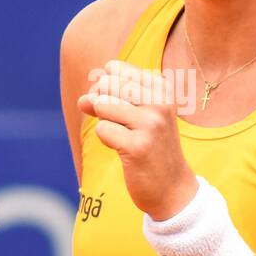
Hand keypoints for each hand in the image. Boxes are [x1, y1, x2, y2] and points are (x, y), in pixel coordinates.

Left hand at [78, 59, 198, 219]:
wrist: (172, 187)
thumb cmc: (151, 146)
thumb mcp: (136, 115)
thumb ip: (108, 99)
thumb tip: (83, 100)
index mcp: (162, 89)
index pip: (115, 68)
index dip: (104, 85)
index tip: (117, 103)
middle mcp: (160, 103)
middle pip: (107, 83)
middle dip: (100, 101)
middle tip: (116, 122)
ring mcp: (150, 125)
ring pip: (102, 105)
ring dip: (104, 122)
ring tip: (124, 136)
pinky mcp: (138, 147)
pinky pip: (103, 130)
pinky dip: (106, 140)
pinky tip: (124, 149)